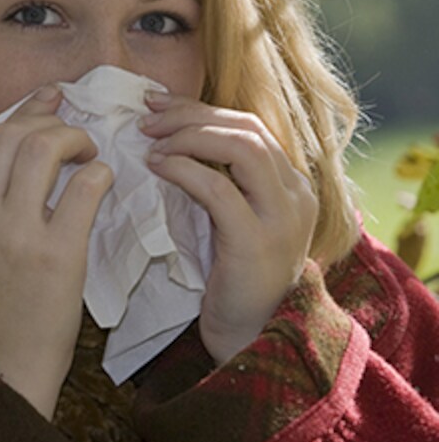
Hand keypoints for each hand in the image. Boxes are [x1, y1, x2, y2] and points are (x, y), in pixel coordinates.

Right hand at [0, 85, 113, 418]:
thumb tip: (17, 150)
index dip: (23, 115)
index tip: (48, 102)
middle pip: (14, 135)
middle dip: (50, 121)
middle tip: (74, 135)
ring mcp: (13, 234)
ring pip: (44, 147)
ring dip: (75, 139)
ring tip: (89, 155)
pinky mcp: (54, 254)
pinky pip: (83, 187)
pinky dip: (99, 173)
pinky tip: (102, 182)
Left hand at [141, 92, 316, 363]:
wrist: (253, 336)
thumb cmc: (234, 277)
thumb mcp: (232, 219)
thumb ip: (220, 180)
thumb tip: (173, 137)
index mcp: (291, 184)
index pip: (249, 125)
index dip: (200, 109)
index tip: (156, 105)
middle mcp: (295, 194)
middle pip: (246, 128)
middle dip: (191, 115)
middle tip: (146, 117)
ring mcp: (281, 216)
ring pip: (240, 147)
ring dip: (188, 136)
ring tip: (150, 141)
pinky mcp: (255, 241)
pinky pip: (218, 189)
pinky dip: (183, 170)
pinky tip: (156, 166)